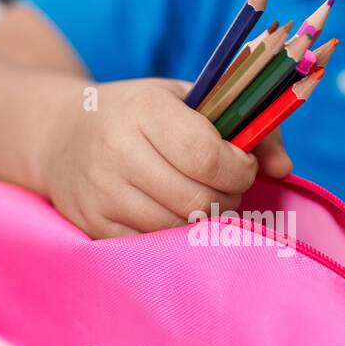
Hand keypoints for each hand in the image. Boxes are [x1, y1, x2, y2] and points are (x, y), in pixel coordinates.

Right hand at [42, 78, 291, 238]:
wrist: (61, 135)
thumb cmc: (140, 115)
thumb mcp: (188, 100)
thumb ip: (247, 123)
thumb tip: (284, 167)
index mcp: (145, 109)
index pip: (209, 157)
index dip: (240, 168)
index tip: (242, 165)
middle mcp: (117, 150)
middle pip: (198, 198)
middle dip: (227, 196)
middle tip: (225, 185)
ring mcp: (101, 192)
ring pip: (177, 226)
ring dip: (204, 219)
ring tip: (200, 197)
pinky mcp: (93, 225)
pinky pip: (151, 245)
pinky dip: (174, 235)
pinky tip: (173, 213)